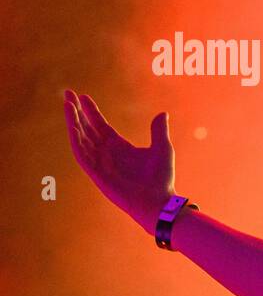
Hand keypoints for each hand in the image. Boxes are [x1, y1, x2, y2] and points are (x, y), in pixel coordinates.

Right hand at [62, 89, 176, 234]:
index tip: (83, 97)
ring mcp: (100, 162)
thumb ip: (158, 130)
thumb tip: (162, 113)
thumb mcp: (162, 148)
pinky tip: (72, 124)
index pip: (100, 126)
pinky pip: (81, 153)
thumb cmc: (162, 179)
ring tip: (67, 103)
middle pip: (87, 128)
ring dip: (73, 121)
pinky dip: (76, 138)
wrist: (158, 202)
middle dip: (76, 112)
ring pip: (81, 138)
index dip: (91, 112)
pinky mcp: (95, 172)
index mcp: (120, 147)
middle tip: (67, 93)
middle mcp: (107, 153)